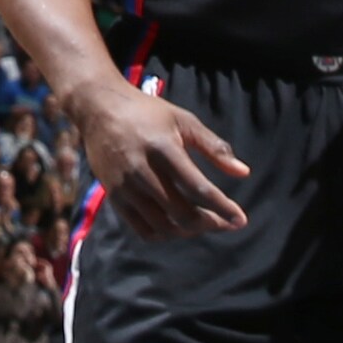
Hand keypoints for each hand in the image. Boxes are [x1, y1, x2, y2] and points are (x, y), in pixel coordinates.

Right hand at [65, 79, 249, 239]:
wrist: (99, 108)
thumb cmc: (148, 113)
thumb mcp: (184, 121)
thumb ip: (214, 147)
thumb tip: (243, 173)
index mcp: (162, 147)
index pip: (197, 187)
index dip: (222, 206)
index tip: (240, 219)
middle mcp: (141, 169)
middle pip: (181, 212)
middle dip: (209, 223)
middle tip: (225, 223)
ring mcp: (124, 185)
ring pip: (163, 225)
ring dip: (189, 231)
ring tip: (204, 223)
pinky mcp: (113, 196)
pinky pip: (142, 229)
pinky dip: (165, 234)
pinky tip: (178, 226)